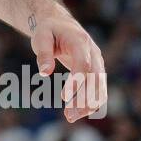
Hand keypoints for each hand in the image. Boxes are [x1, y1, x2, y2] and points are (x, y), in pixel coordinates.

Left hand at [29, 7, 106, 122]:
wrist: (59, 23)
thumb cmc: (48, 30)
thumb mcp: (41, 37)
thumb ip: (43, 54)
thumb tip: (44, 73)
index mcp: (80, 41)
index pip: (82, 64)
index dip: (76, 81)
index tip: (64, 97)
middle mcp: (93, 52)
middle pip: (94, 78)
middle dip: (84, 98)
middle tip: (69, 116)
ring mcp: (97, 62)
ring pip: (100, 86)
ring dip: (89, 104)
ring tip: (71, 117)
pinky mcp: (96, 70)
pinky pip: (99, 88)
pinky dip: (92, 102)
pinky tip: (80, 112)